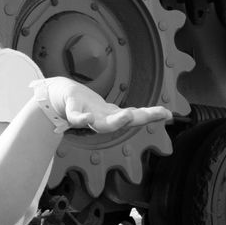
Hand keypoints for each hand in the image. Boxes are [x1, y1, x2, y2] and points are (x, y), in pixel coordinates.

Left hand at [34, 77, 172, 132]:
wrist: (57, 100)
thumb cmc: (88, 107)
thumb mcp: (113, 111)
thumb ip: (137, 114)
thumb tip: (167, 114)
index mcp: (113, 118)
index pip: (137, 116)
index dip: (153, 115)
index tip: (168, 113)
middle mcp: (103, 120)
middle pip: (122, 122)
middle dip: (136, 119)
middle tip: (151, 116)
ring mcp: (88, 116)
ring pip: (102, 123)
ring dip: (115, 122)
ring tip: (126, 116)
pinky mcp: (72, 109)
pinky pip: (76, 116)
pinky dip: (81, 119)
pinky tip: (87, 118)